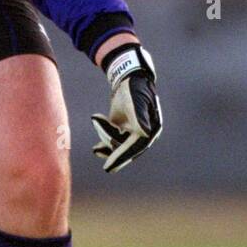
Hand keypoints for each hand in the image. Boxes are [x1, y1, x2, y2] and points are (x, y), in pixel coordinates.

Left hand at [91, 43, 162, 172]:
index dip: (121, 157)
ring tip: (97, 119)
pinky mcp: (124, 130)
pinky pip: (114, 142)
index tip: (107, 168)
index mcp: (151, 129)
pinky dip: (104, 143)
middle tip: (97, 128)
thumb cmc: (134, 88)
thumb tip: (144, 134)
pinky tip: (96, 148)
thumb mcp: (134, 101)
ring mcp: (134, 133)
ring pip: (117, 144)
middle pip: (124, 147)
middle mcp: (144, 134)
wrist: (129, 78)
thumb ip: (138, 117)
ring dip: (105, 136)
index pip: (135, 148)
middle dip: (109, 140)